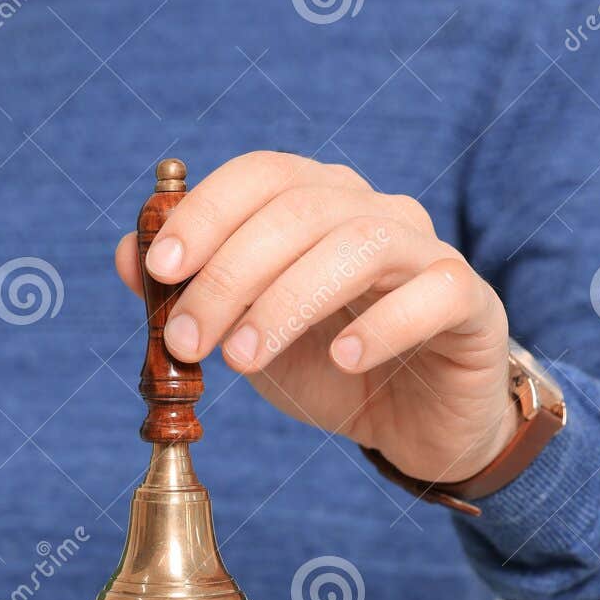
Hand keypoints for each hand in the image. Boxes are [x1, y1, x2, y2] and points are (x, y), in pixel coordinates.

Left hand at [114, 151, 515, 483]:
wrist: (414, 423)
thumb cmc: (325, 366)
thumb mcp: (242, 333)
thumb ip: (187, 294)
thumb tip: (127, 254)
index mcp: (314, 204)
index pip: (260, 176)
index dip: (205, 213)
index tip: (159, 271)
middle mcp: (373, 211)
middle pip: (300, 209)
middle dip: (229, 274)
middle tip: (188, 340)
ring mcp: (427, 252)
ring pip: (361, 244)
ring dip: (287, 301)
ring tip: (243, 358)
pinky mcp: (472, 302)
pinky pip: (434, 292)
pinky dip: (383, 324)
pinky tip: (345, 359)